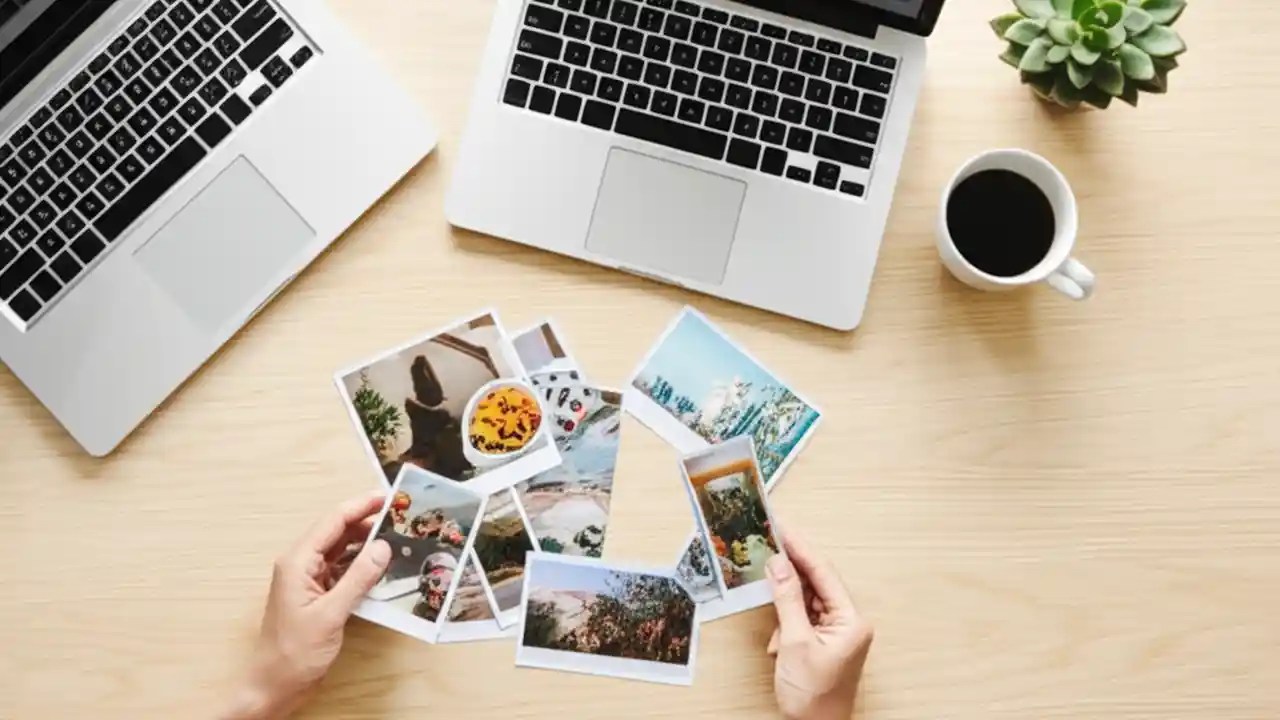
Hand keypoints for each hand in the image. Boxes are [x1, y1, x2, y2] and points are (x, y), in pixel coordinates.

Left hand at [221, 492, 391, 719]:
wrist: (274, 686)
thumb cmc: (294, 653)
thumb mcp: (331, 614)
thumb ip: (358, 578)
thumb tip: (382, 547)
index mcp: (297, 561)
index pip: (333, 521)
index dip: (361, 506)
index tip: (388, 497)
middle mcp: (301, 564)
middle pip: (337, 531)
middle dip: (367, 520)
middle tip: (400, 517)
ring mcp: (308, 579)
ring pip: (340, 549)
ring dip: (365, 542)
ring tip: (395, 536)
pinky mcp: (316, 594)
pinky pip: (341, 569)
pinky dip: (360, 564)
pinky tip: (380, 565)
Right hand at [766, 532, 873, 719]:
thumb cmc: (813, 697)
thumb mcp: (794, 643)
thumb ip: (787, 600)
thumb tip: (779, 565)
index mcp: (851, 620)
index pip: (823, 573)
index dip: (801, 548)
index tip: (783, 528)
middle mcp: (849, 622)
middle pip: (817, 582)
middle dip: (792, 566)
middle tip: (771, 539)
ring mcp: (837, 633)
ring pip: (808, 599)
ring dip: (786, 597)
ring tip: (768, 580)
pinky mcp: (825, 642)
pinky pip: (804, 617)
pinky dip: (787, 619)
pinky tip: (776, 635)